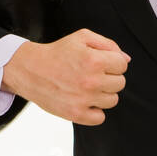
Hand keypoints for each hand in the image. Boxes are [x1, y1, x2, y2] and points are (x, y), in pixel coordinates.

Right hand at [2, 28, 130, 125]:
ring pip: (113, 100)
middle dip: (109, 77)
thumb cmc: (57, 53)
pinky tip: (85, 100)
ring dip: (103, 94)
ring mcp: (84, 99)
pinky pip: (100, 117)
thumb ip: (108, 44)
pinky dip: (95, 111)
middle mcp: (91, 81)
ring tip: (88, 87)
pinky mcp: (76, 114)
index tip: (101, 63)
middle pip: (120, 83)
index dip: (113, 62)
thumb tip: (125, 59)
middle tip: (93, 74)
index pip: (122, 65)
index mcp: (95, 60)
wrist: (30, 70)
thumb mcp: (82, 37)